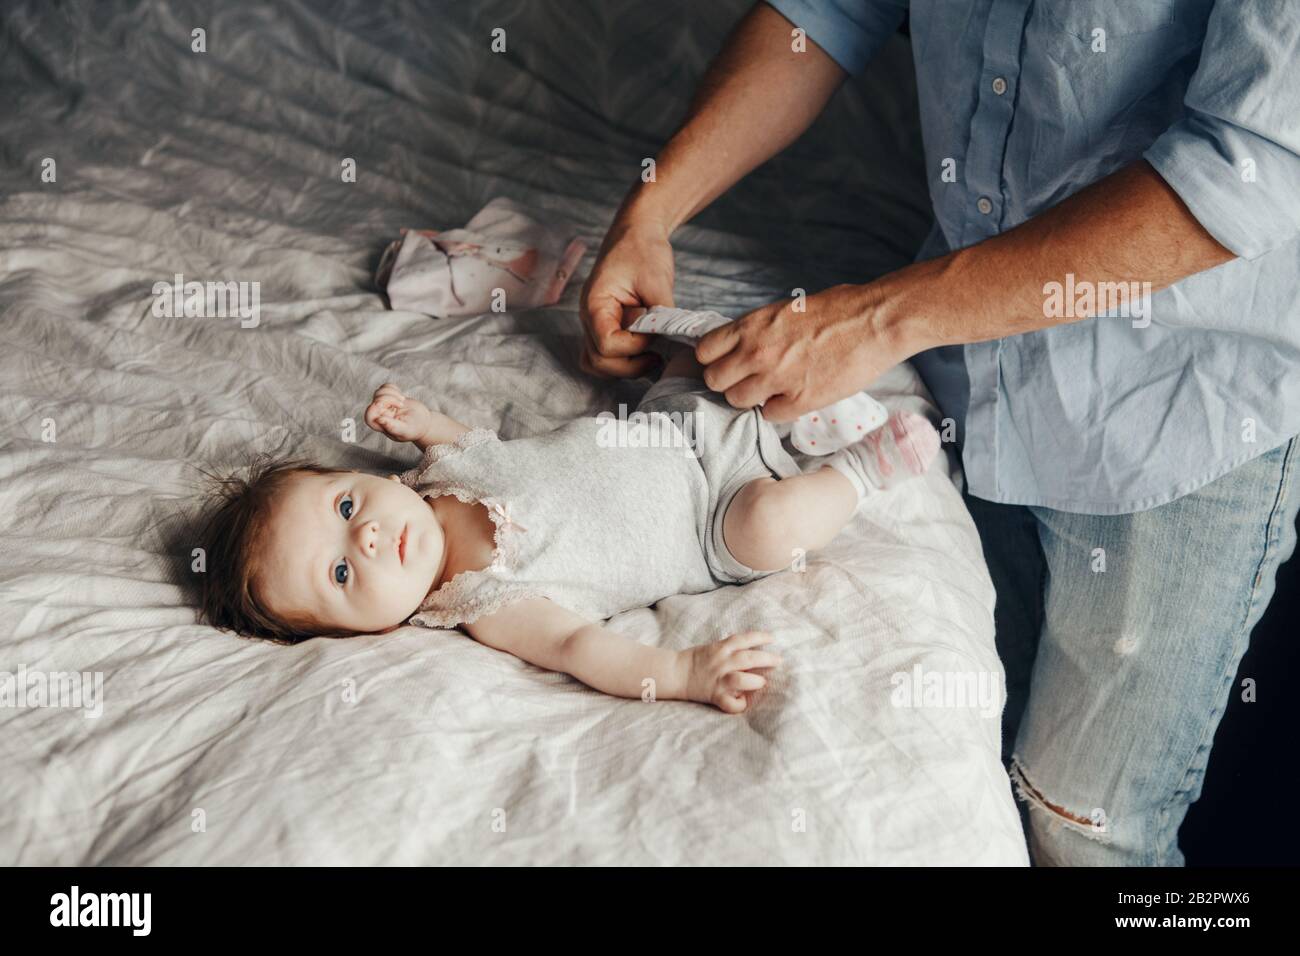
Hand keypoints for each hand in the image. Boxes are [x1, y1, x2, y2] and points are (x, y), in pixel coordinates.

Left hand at [364, 383, 432, 443]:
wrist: (423, 422)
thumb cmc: (414, 429)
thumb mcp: (406, 430)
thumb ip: (393, 427)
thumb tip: (379, 419)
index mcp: (381, 425)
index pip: (369, 416)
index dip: (373, 408)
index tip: (383, 405)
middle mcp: (380, 415)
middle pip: (375, 401)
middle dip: (388, 398)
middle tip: (401, 404)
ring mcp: (384, 405)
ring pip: (379, 392)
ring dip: (391, 392)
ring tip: (402, 399)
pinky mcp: (390, 397)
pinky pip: (385, 387)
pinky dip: (393, 388)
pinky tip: (401, 396)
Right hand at [578, 217, 675, 378]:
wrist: (636, 233)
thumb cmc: (642, 249)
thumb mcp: (656, 280)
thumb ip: (661, 314)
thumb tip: (672, 339)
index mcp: (595, 304)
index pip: (607, 344)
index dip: (634, 347)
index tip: (655, 334)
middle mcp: (589, 318)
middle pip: (599, 361)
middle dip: (631, 365)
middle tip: (657, 356)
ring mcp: (595, 324)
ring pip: (598, 363)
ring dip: (624, 368)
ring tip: (651, 357)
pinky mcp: (605, 326)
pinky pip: (602, 355)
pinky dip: (620, 362)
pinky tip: (643, 352)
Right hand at [685, 630, 782, 713]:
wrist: (675, 673)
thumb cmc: (696, 660)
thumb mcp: (714, 648)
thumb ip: (731, 648)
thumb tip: (754, 649)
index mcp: (721, 648)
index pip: (745, 639)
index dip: (761, 637)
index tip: (773, 638)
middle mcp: (722, 662)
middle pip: (749, 658)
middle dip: (767, 659)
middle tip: (779, 661)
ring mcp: (719, 679)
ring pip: (742, 679)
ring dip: (755, 681)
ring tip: (762, 682)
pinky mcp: (715, 695)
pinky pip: (730, 703)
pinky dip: (739, 705)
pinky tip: (743, 703)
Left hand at [695, 281, 913, 422]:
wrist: (877, 322)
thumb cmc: (839, 309)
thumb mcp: (786, 309)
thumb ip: (759, 330)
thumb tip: (743, 344)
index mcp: (752, 325)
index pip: (705, 351)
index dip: (713, 359)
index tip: (726, 361)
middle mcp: (757, 353)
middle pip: (715, 380)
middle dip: (728, 380)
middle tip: (746, 378)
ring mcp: (777, 379)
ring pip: (737, 401)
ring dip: (750, 397)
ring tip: (770, 389)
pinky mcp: (800, 401)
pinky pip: (769, 416)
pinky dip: (777, 410)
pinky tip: (791, 398)